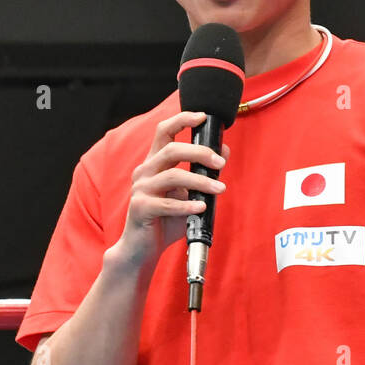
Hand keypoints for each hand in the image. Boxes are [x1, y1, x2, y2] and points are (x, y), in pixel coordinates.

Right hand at [113, 111, 229, 268]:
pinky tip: (200, 208)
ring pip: (173, 176)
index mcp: (154, 162)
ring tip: (219, 188)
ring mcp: (140, 189)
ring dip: (200, 182)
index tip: (202, 116)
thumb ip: (202, 172)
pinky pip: (167, 203)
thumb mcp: (188, 192)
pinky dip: (187, 205)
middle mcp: (145, 171)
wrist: (144, 248)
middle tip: (220, 162)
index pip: (164, 131)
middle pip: (172, 150)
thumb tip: (224, 151)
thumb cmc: (167, 219)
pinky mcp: (140, 208)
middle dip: (200, 153)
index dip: (182, 119)